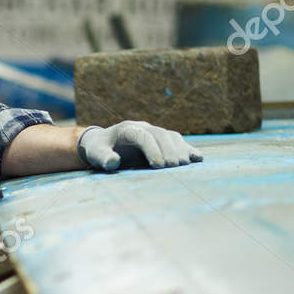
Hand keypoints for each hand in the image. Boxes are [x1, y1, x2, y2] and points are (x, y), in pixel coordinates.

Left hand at [77, 121, 202, 172]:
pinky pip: (177, 141)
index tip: (158, 166)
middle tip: (174, 167)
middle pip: (160, 134)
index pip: (142, 135)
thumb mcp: (95, 154)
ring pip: (170, 136)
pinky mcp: (161, 139)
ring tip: (184, 165)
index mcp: (126, 129)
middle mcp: (142, 127)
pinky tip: (198, 158)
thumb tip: (112, 162)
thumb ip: (103, 158)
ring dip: (180, 149)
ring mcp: (153, 131)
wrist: (103, 142)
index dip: (152, 149)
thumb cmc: (99, 150)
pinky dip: (187, 149)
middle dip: (168, 150)